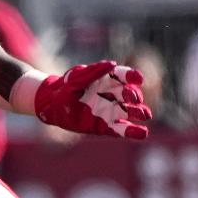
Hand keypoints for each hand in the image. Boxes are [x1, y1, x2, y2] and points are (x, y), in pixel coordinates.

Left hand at [34, 60, 150, 139]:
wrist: (51, 105)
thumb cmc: (65, 88)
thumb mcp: (76, 78)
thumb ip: (94, 71)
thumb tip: (113, 64)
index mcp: (106, 80)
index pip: (123, 76)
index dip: (132, 77)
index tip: (139, 78)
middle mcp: (111, 95)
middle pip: (129, 95)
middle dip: (134, 96)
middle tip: (134, 98)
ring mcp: (109, 111)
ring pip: (128, 112)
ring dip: (139, 113)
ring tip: (145, 114)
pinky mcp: (104, 126)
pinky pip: (120, 130)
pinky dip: (132, 132)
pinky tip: (143, 133)